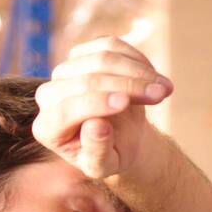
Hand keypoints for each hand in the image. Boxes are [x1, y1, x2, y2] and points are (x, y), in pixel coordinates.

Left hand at [32, 38, 172, 180]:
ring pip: (101, 58)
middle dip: (127, 86)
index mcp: (47, 128)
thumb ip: (97, 152)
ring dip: (138, 71)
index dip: (96, 103)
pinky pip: (110, 45)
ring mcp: (64, 71)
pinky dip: (136, 58)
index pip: (67, 110)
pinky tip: (153, 76)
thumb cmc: (111, 154)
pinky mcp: (82, 53)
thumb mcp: (105, 166)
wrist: (120, 137)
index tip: (125, 102)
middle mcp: (48, 96)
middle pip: (87, 81)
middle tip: (161, 95)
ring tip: (165, 88)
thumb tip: (95, 125)